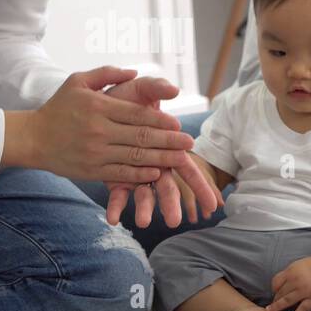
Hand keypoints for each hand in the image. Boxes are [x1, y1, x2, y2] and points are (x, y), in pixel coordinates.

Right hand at [19, 67, 194, 185]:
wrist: (33, 138)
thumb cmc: (59, 107)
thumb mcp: (78, 81)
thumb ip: (107, 73)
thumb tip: (134, 71)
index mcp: (99, 106)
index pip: (137, 114)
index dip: (161, 120)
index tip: (179, 124)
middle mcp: (98, 130)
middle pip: (142, 136)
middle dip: (169, 141)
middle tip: (189, 143)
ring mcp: (95, 152)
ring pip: (135, 157)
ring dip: (162, 159)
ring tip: (181, 160)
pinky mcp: (91, 170)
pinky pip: (121, 174)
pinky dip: (140, 175)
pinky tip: (156, 172)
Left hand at [101, 77, 220, 227]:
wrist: (97, 105)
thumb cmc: (125, 97)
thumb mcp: (141, 89)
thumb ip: (156, 87)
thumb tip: (174, 90)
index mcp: (165, 147)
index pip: (187, 169)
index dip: (200, 186)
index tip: (213, 205)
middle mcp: (153, 163)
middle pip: (167, 186)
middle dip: (172, 203)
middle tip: (176, 221)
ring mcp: (134, 172)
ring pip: (143, 193)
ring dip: (144, 208)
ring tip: (142, 222)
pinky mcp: (114, 177)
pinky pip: (117, 194)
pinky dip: (116, 206)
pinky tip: (112, 218)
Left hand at [266, 256, 310, 310]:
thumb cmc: (310, 267)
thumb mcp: (295, 266)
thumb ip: (286, 274)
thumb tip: (276, 286)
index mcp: (290, 272)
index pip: (276, 283)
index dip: (273, 289)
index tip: (274, 293)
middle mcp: (296, 281)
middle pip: (280, 293)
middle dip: (275, 300)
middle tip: (272, 305)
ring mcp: (304, 290)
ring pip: (287, 301)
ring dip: (279, 307)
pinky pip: (302, 309)